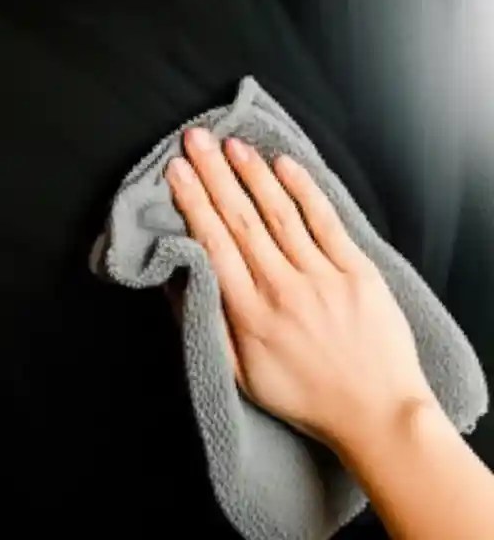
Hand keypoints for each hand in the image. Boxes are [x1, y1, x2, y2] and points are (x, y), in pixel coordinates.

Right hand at [165, 128, 437, 451]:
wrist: (376, 413)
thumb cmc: (304, 397)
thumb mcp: (239, 374)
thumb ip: (206, 325)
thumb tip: (177, 281)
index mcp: (250, 315)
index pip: (213, 245)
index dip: (192, 202)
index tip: (175, 170)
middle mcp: (283, 289)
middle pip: (241, 220)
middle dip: (214, 175)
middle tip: (195, 140)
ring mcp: (323, 278)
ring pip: (280, 214)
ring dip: (252, 174)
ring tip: (232, 144)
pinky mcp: (358, 272)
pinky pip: (326, 222)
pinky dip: (304, 190)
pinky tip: (284, 165)